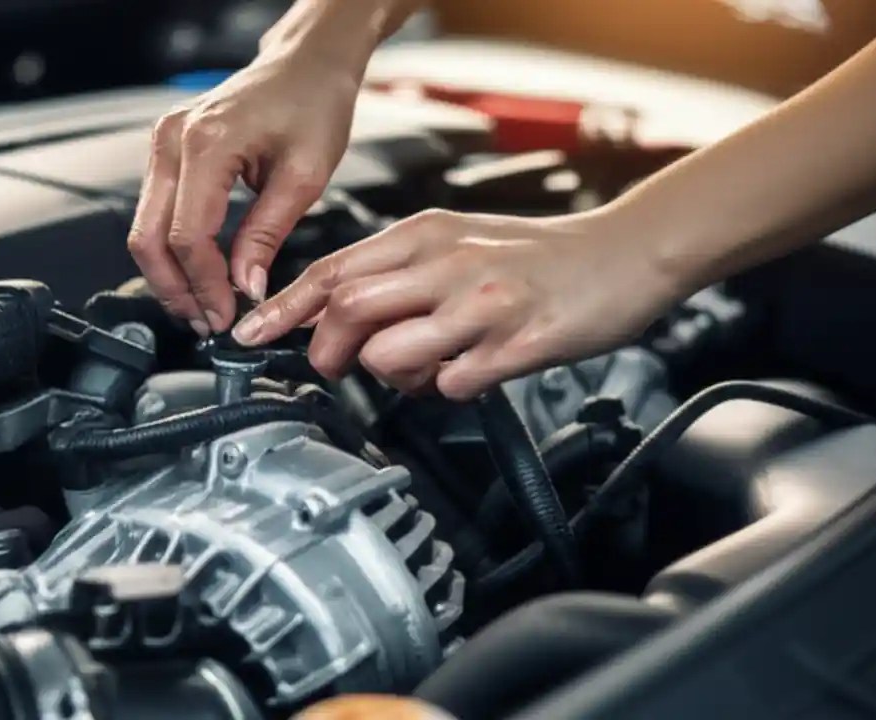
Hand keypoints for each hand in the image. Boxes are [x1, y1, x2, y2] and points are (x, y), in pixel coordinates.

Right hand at [126, 52, 359, 335]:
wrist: (305, 63)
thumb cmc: (313, 103)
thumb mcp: (305, 175)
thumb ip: (268, 234)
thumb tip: (245, 288)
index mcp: (207, 142)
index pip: (187, 235)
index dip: (204, 285)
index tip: (225, 315)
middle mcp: (172, 139)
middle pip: (148, 237)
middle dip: (175, 289)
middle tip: (205, 323)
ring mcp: (162, 142)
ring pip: (144, 228)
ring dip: (169, 274)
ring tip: (201, 306)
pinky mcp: (166, 149)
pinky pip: (154, 210)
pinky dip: (171, 248)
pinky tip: (197, 272)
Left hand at [231, 208, 684, 399]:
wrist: (623, 254)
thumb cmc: (537, 255)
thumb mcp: (456, 242)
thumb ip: (397, 273)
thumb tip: (336, 313)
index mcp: (425, 235)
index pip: (333, 269)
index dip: (284, 307)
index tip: (251, 333)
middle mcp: (448, 264)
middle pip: (349, 310)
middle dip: (330, 350)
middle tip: (339, 366)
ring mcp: (484, 304)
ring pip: (392, 354)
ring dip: (392, 377)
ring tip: (423, 369)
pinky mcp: (519, 342)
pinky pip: (453, 383)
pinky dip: (446, 389)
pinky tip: (469, 372)